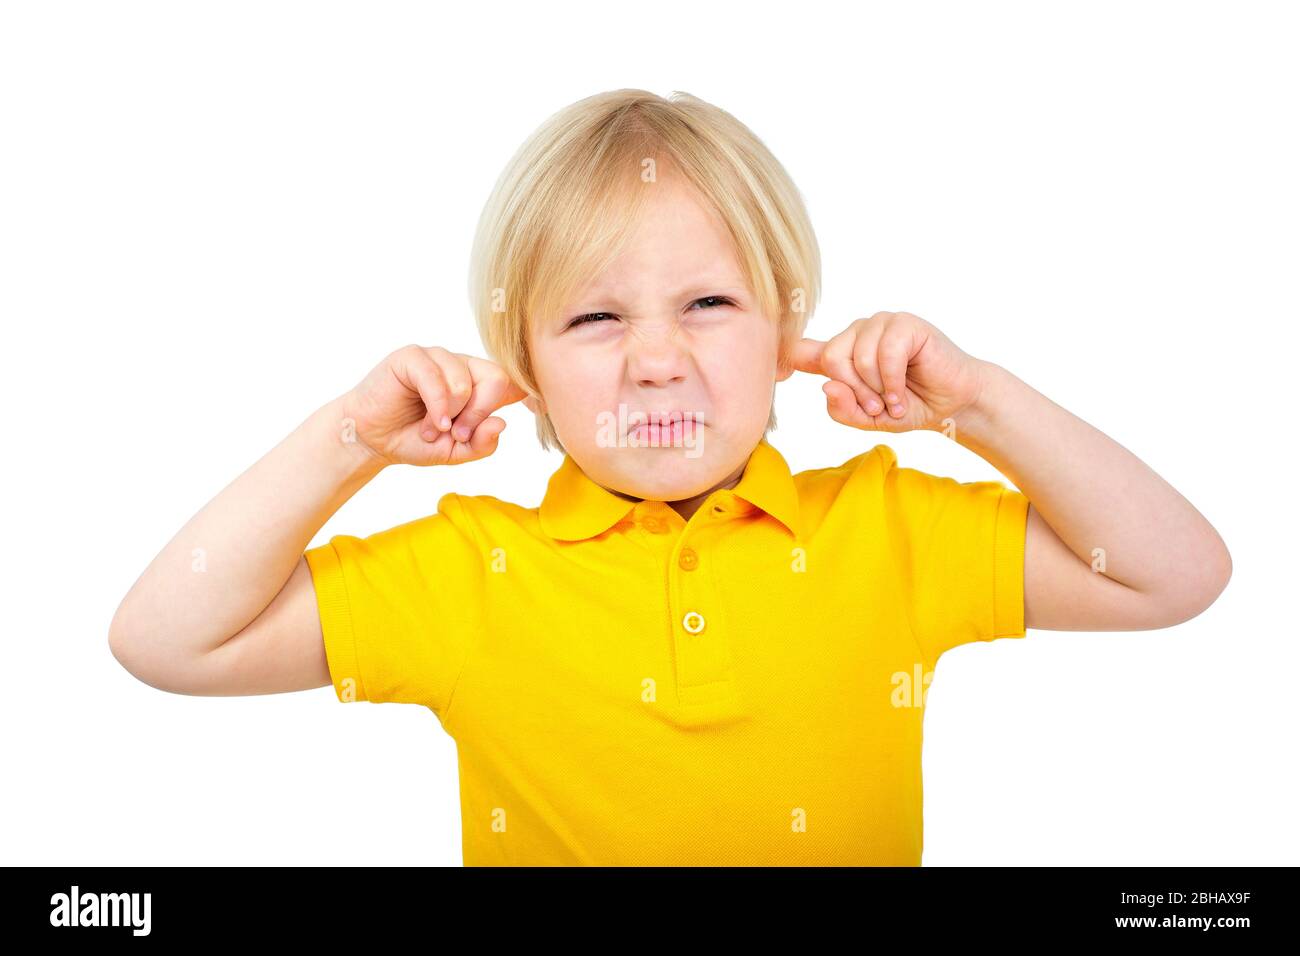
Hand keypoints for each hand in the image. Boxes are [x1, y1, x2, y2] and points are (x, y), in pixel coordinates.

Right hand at [340, 344, 527, 465]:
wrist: (372, 440)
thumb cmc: (414, 440)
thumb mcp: (456, 452)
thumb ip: (482, 443)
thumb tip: (501, 423)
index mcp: (478, 385)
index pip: (513, 383)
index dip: (518, 401)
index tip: (502, 422)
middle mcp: (462, 366)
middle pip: (497, 378)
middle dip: (479, 413)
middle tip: (458, 434)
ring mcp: (438, 358)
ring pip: (465, 381)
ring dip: (450, 415)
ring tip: (431, 429)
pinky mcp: (413, 356)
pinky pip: (436, 377)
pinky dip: (436, 406)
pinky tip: (429, 424)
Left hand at [786, 311, 987, 431]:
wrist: (952, 404)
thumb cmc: (909, 407)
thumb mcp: (868, 419)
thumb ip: (843, 409)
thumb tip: (827, 386)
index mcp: (842, 353)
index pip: (804, 350)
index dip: (784, 354)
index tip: (771, 365)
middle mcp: (856, 334)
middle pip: (831, 358)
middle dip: (854, 390)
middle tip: (876, 407)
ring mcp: (880, 325)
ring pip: (858, 357)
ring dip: (877, 389)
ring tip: (893, 401)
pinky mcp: (904, 324)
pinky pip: (884, 353)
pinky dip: (893, 381)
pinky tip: (902, 395)